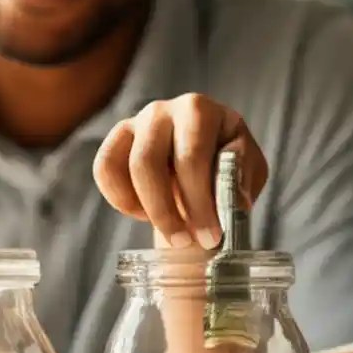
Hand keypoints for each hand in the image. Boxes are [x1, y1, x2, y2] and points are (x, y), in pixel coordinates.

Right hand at [94, 94, 268, 248]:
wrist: (204, 165)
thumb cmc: (228, 165)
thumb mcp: (248, 171)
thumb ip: (244, 178)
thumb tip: (235, 199)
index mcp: (200, 110)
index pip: (191, 156)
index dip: (199, 201)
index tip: (211, 237)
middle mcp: (163, 109)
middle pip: (148, 162)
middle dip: (166, 212)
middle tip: (186, 242)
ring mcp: (136, 122)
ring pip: (127, 169)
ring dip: (149, 210)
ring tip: (172, 234)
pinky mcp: (117, 139)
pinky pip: (104, 170)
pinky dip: (121, 200)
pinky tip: (146, 213)